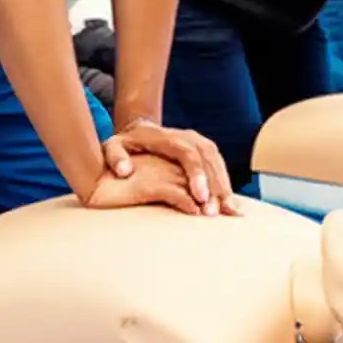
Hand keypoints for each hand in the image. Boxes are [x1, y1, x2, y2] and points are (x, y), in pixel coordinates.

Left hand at [102, 119, 237, 215]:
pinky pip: (219, 167)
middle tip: (214, 212)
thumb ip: (114, 157)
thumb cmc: (126, 144)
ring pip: (217, 163)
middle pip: (208, 160)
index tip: (199, 197)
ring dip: (224, 187)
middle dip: (214, 186)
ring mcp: (199, 143)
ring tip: (230, 212)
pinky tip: (230, 204)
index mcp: (168, 137)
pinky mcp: (205, 152)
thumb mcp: (112, 147)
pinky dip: (226, 185)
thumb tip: (125, 172)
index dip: (196, 174)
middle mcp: (189, 137)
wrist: (141, 130)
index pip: (188, 153)